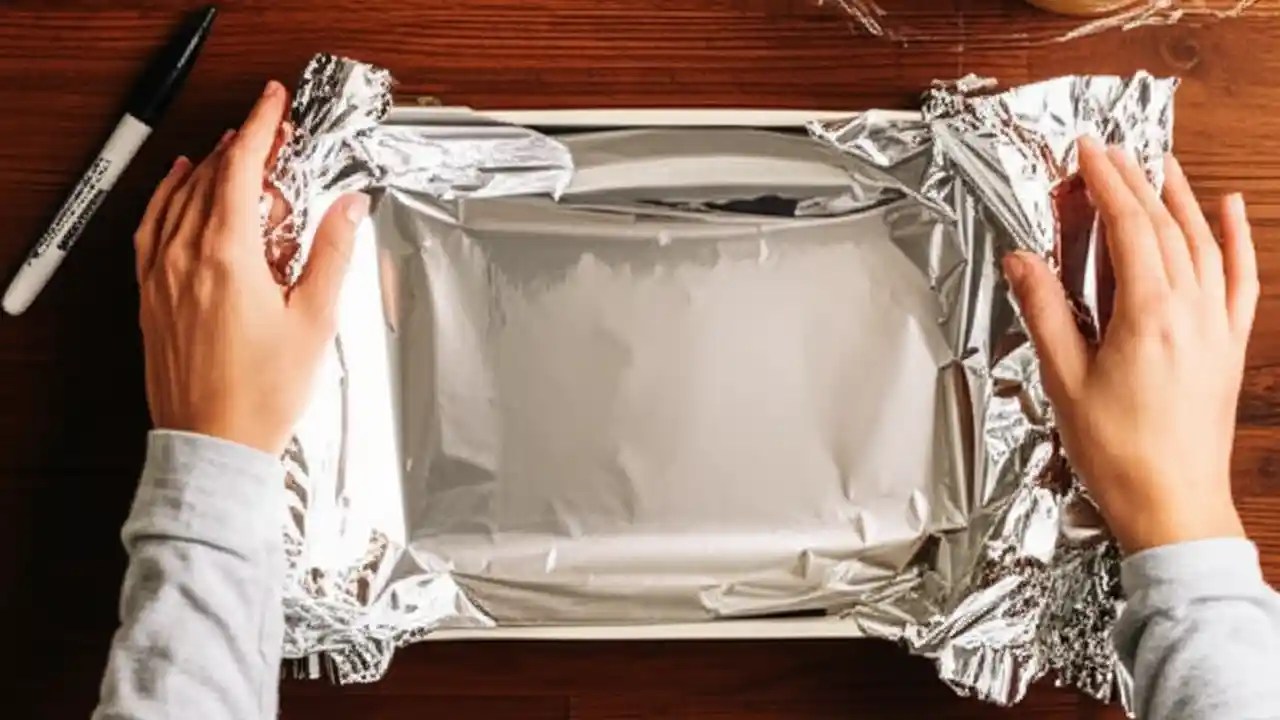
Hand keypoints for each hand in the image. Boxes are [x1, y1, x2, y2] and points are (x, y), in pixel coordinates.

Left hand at [135, 80, 368, 454]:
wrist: (213, 444)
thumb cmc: (262, 393)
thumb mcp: (315, 321)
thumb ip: (332, 254)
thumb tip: (349, 206)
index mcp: (227, 257)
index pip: (240, 168)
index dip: (260, 126)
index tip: (273, 101)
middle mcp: (185, 258)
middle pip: (209, 176)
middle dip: (242, 144)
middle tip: (271, 132)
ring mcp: (161, 276)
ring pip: (178, 197)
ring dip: (207, 166)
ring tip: (233, 150)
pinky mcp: (151, 296)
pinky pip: (151, 226)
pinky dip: (166, 196)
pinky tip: (176, 187)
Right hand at [1003, 137, 1257, 552]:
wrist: (1175, 507)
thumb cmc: (1118, 453)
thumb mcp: (1064, 381)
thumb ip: (1046, 312)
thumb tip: (1022, 259)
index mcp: (1149, 314)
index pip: (1129, 226)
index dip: (1107, 182)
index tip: (1089, 150)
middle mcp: (1192, 310)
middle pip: (1166, 225)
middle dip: (1136, 181)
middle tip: (1110, 151)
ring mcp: (1217, 327)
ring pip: (1204, 243)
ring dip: (1180, 198)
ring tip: (1159, 165)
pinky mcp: (1230, 346)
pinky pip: (1241, 279)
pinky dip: (1238, 239)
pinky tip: (1231, 210)